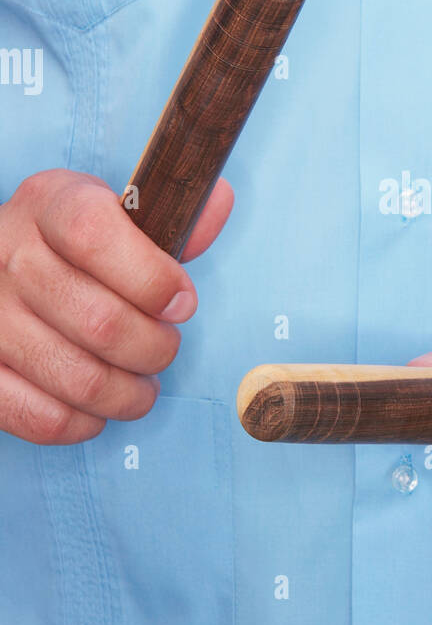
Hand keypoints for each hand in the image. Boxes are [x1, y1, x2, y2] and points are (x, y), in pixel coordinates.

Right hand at [0, 170, 232, 444]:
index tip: (182, 302)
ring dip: (129, 395)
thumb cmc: (67, 245)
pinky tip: (97, 408)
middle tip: (164, 348)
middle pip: (100, 322)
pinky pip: (42, 417)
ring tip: (141, 385)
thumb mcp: (112, 214)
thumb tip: (218, 202)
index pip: (93, 235)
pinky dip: (84, 423)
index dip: (152, 278)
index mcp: (47, 205)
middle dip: (155, 348)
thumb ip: (167, 219)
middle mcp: (7, 256)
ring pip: (79, 379)